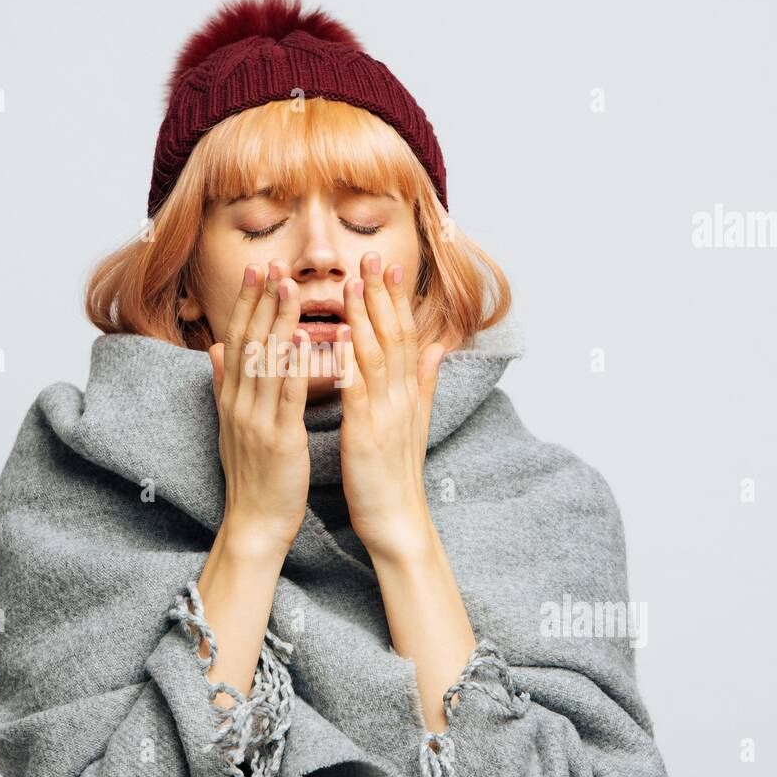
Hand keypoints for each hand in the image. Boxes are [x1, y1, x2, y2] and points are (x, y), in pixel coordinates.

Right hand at [208, 259, 313, 554]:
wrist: (255, 522)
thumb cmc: (253, 475)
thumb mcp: (232, 425)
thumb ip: (224, 384)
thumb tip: (215, 347)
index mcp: (232, 398)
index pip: (238, 340)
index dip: (247, 303)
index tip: (256, 269)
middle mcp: (240, 404)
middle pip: (249, 343)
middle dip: (260, 301)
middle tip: (271, 263)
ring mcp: (257, 420)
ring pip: (267, 362)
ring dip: (278, 322)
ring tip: (289, 286)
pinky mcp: (279, 439)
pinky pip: (287, 396)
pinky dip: (295, 366)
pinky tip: (304, 340)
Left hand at [336, 252, 447, 560]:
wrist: (397, 519)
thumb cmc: (397, 473)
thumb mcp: (415, 422)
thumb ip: (425, 382)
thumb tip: (437, 348)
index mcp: (408, 392)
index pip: (404, 334)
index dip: (396, 299)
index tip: (388, 266)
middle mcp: (401, 396)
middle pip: (394, 335)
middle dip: (382, 295)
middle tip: (371, 257)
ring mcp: (386, 413)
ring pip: (376, 355)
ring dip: (364, 317)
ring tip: (352, 284)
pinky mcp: (367, 433)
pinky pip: (357, 391)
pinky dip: (350, 363)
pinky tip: (339, 338)